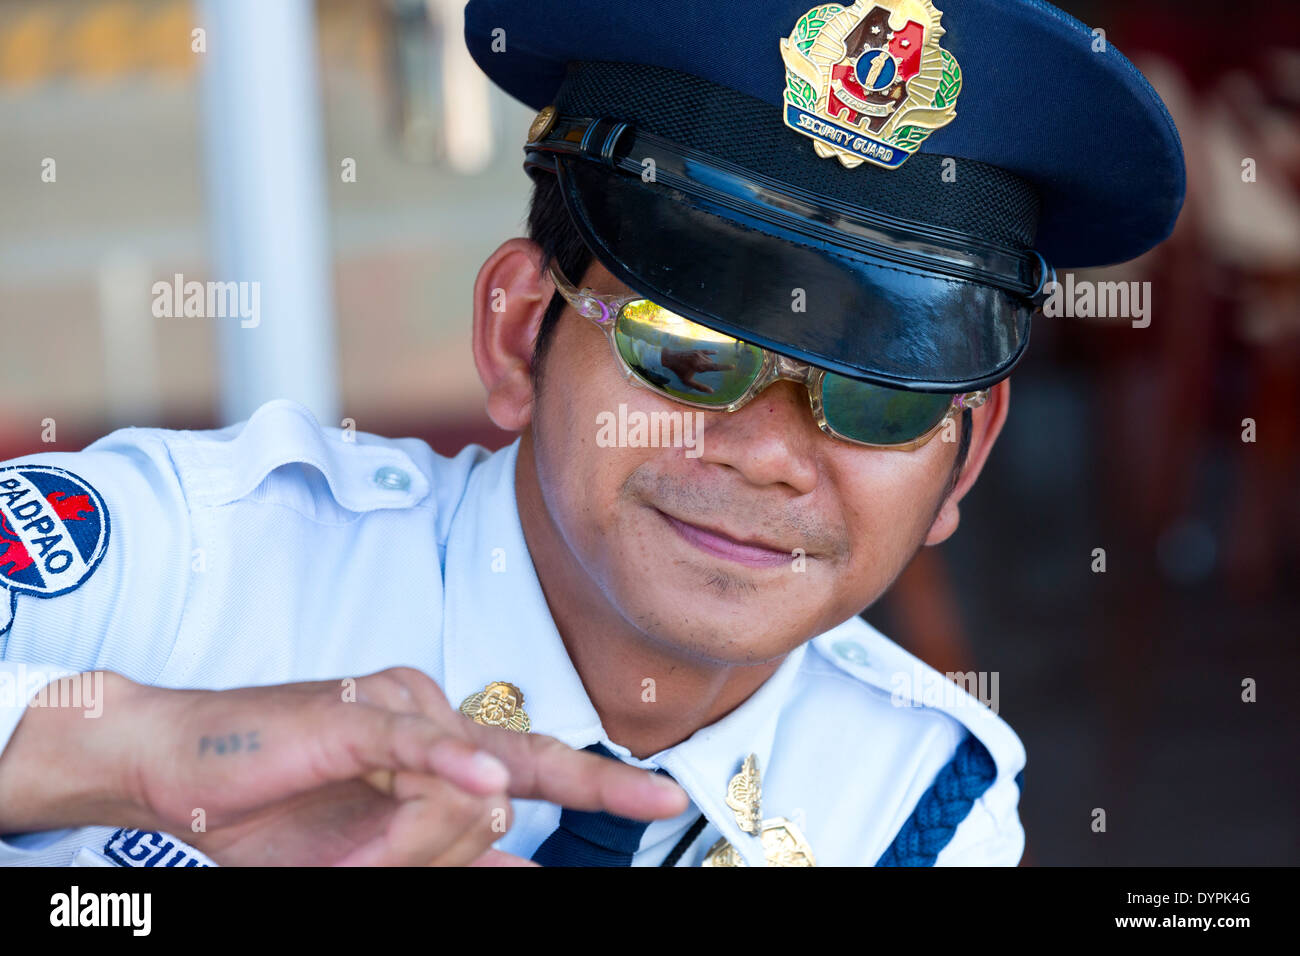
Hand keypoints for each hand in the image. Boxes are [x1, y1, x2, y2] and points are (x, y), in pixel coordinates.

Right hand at [95, 668, 685, 864]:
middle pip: (492, 805)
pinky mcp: (357, 714)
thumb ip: (454, 853)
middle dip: (435, 857)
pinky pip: (421, 745)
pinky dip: (451, 766)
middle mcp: (435, 711)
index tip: (665, 800)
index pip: (538, 762)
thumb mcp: (374, 852)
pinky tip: (484, 779)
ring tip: (335, 850)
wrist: (177, 769)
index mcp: (443, 740)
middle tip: (355, 864)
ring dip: (399, 851)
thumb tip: (526, 866)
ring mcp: (400, 707)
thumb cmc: (270, 811)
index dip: (604, 783)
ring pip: (456, 797)